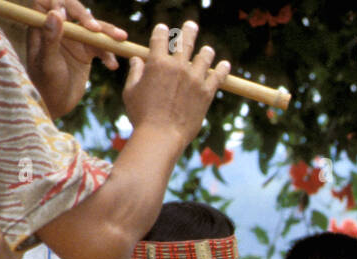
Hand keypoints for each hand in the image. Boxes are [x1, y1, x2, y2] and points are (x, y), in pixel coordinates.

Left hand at [25, 0, 127, 118]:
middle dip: (89, 19)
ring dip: (107, 33)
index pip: (50, 4)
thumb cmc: (45, 85)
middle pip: (75, 12)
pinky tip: (112, 66)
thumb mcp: (48, 63)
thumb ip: (51, 38)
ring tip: (121, 39)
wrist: (56, 105)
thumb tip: (57, 13)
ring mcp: (74, 40)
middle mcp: (58, 30)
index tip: (71, 18)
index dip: (62, 5)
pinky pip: (101, 46)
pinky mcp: (86, 52)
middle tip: (98, 30)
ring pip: (93, 29)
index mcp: (42, 27)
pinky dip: (109, 54)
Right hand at [122, 21, 229, 148]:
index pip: (161, 38)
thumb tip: (137, 60)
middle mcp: (177, 66)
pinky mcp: (207, 93)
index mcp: (157, 62)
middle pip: (185, 41)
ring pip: (204, 57)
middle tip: (191, 25)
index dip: (162, 31)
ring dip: (206, 52)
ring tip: (208, 50)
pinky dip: (222, 70)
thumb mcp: (131, 91)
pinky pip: (217, 77)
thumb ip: (135, 72)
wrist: (161, 135)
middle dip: (188, 31)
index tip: (164, 28)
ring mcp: (194, 79)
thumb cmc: (141, 115)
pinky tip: (225, 65)